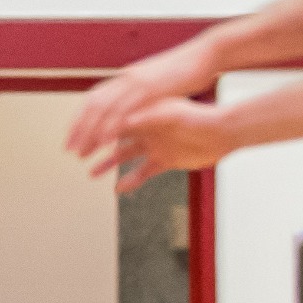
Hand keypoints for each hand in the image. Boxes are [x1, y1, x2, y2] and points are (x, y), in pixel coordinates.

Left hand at [67, 41, 218, 170]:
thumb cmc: (182, 71)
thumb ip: (140, 94)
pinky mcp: (149, 88)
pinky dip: (112, 127)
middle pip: (93, 106)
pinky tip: (105, 142)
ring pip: (105, 109)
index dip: (80, 119)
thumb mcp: (155, 83)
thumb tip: (133, 108)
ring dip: (91, 132)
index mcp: (125, 78)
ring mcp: (135, 82)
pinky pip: (126, 110)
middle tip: (70, 150)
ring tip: (83, 152)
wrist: (204, 55)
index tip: (71, 137)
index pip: (93, 99)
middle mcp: (125, 78)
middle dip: (79, 129)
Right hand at [94, 98, 238, 191]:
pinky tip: (118, 188)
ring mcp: (155, 145)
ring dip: (108, 164)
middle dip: (95, 145)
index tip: (81, 137)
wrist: (223, 131)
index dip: (97, 128)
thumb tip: (123, 121)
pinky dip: (131, 180)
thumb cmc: (199, 117)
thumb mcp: (170, 113)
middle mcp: (146, 129)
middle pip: (114, 137)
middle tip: (78, 154)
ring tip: (92, 173)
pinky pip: (143, 172)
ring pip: (124, 156)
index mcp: (144, 115)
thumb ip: (147, 117)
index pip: (114, 120)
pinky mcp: (165, 160)